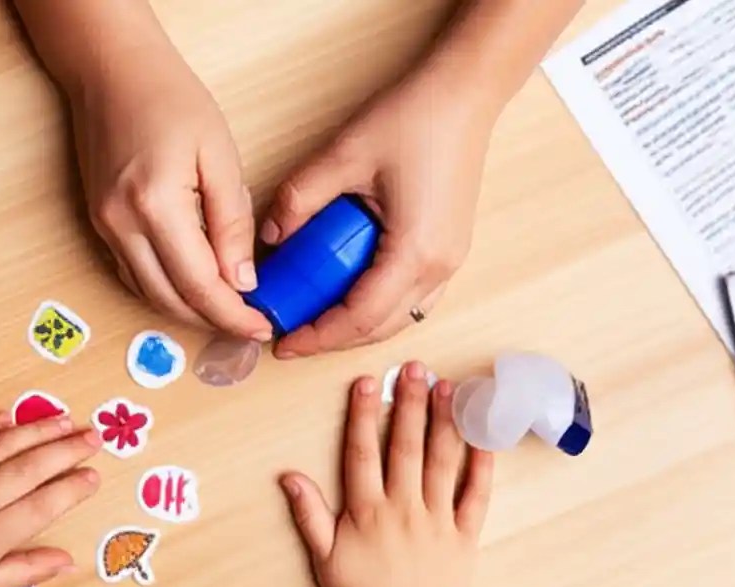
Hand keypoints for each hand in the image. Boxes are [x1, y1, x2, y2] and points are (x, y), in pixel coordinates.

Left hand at [0, 413, 102, 586]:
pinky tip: (7, 416)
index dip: (70, 490)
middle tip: (94, 436)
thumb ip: (22, 572)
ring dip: (34, 431)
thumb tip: (69, 562)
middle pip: (24, 472)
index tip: (93, 476)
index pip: (38, 509)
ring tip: (63, 420)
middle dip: (64, 451)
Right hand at [70, 30, 271, 339]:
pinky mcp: (99, 223)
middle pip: (170, 300)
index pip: (200, 285)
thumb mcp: (219, 154)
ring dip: (188, 311)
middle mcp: (121, 225)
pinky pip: (133, 274)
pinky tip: (193, 286)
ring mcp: (104, 227)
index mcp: (155, 206)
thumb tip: (242, 279)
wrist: (111, 69)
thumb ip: (232, 222)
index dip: (232, 315)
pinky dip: (165, 290)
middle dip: (213, 321)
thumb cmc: (168, 99)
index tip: (260, 326)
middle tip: (250, 325)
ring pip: (148, 294)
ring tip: (227, 311)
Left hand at [262, 76, 493, 357]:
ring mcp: (450, 259)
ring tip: (315, 316)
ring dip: (357, 323)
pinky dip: (378, 303)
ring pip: (399, 315)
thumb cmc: (416, 117)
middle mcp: (440, 266)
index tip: (284, 343)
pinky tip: (349, 289)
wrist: (464, 94)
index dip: (318, 337)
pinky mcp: (450, 247)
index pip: (359, 318)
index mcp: (415, 252)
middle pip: (380, 327)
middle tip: (291, 334)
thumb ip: (300, 199)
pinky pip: (413, 295)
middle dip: (333, 337)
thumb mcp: (343, 156)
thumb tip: (269, 236)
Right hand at [280, 361, 493, 586]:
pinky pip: (476, 495)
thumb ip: (309, 514)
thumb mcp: (324, 559)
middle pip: (405, 447)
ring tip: (448, 387)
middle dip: (410, 404)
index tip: (367, 381)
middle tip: (415, 368)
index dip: (363, 415)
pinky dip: (480, 465)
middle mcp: (402, 511)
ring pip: (441, 462)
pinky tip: (481, 435)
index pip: (362, 453)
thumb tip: (288, 475)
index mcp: (366, 513)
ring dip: (444, 422)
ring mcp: (437, 522)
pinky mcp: (465, 536)